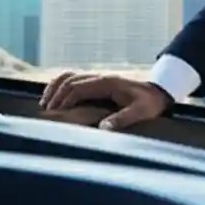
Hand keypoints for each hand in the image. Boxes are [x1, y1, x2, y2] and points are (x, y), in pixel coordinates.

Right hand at [39, 72, 172, 129]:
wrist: (158, 92)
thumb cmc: (150, 103)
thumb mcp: (141, 112)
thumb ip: (123, 118)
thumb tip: (103, 128)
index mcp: (107, 83)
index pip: (78, 87)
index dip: (64, 100)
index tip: (55, 114)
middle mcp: (100, 77)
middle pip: (69, 80)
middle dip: (55, 96)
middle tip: (47, 114)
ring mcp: (98, 78)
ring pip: (69, 76)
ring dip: (55, 88)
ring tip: (45, 105)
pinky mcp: (97, 82)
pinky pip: (73, 78)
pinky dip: (60, 85)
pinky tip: (54, 97)